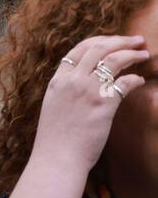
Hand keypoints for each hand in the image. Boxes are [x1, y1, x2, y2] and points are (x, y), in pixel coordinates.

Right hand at [29, 34, 148, 175]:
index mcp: (58, 80)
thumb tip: (82, 83)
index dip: (99, 41)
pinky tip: (141, 81)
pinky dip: (135, 79)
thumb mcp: (54, 106)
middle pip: (98, 48)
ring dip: (131, 54)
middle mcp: (72, 80)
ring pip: (112, 60)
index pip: (79, 49)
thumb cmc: (56, 138)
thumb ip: (66, 90)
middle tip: (136, 40)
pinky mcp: (103, 104)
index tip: (113, 40)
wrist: (57, 157)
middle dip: (120, 41)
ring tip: (143, 54)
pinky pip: (124, 83)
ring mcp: (87, 90)